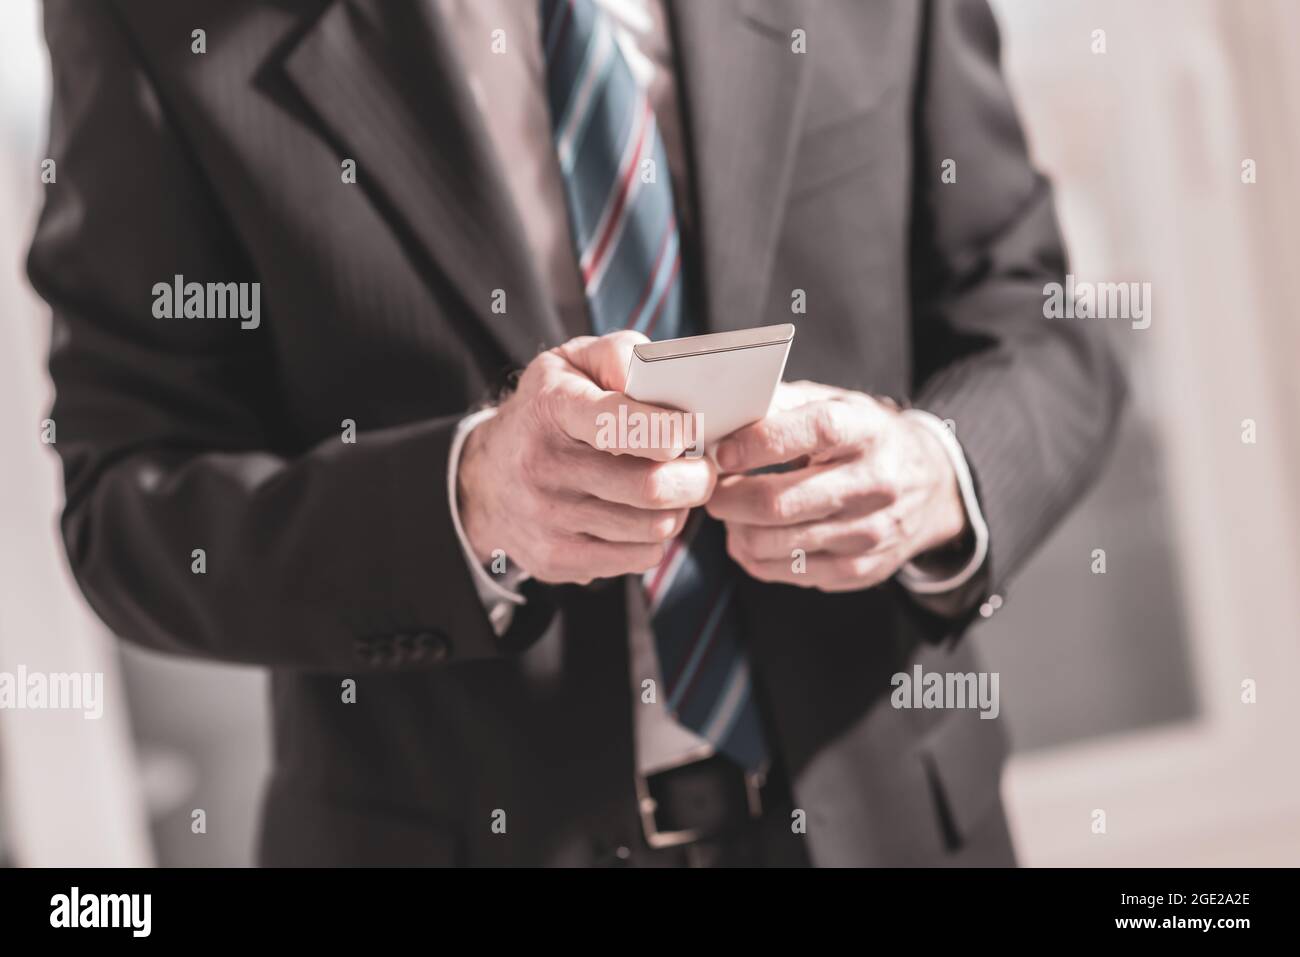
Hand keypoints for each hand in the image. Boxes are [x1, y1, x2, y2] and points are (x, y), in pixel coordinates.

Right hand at [458, 331, 716, 584]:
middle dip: (696, 478)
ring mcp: (548, 519)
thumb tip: (652, 378)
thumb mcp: (571, 363)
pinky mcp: (555, 559)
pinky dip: (656, 539)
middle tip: (702, 466)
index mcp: (553, 407)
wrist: (484, 477)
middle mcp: (544, 466)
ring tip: (673, 489)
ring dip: (679, 509)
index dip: (670, 430)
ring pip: (653, 527)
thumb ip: (618, 354)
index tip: (694, 431)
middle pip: (650, 487)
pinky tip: (645, 516)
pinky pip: (639, 558)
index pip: (619, 424)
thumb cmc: (547, 410)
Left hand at [705, 381, 967, 591]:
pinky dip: (754, 556)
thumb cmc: (865, 439)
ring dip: (736, 529)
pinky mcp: (860, 569)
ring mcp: (869, 533)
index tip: (721, 452)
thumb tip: (724, 413)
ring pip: (775, 543)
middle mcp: (874, 483)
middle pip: (780, 502)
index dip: (758, 443)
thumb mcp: (837, 405)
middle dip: (728, 498)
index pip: (813, 432)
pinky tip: (751, 535)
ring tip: (728, 511)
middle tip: (708, 490)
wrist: (932, 485)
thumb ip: (783, 404)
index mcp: (867, 431)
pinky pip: (786, 572)